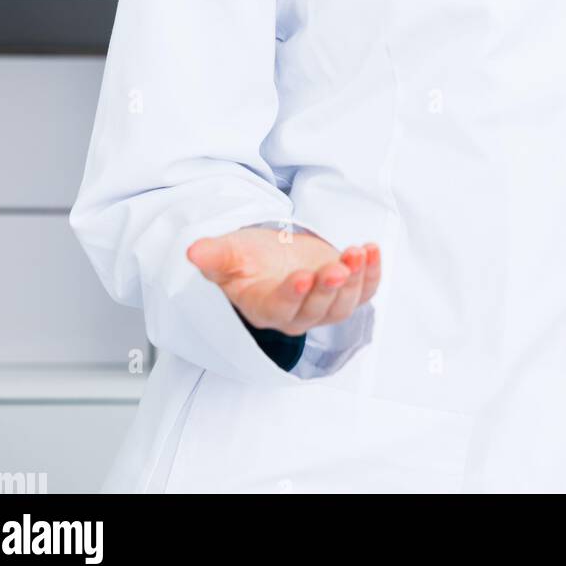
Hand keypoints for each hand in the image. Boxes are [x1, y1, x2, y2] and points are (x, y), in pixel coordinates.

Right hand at [186, 227, 379, 335]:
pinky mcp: (343, 293)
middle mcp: (296, 314)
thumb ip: (214, 255)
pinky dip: (372, 275)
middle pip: (316, 309)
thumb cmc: (248, 258)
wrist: (271, 255)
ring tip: (360, 252)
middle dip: (329, 287)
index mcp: (265, 307)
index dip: (292, 295)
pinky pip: (363, 292)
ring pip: (342, 305)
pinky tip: (373, 251)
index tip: (303, 277)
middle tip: (339, 266)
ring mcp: (323, 306)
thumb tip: (192, 252)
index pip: (280, 307)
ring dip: (355, 279)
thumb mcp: (229, 252)